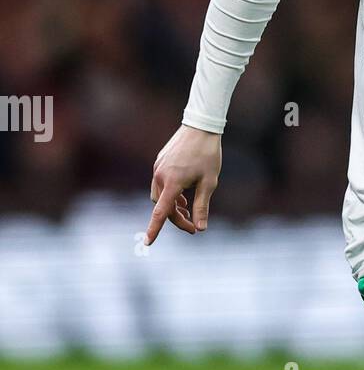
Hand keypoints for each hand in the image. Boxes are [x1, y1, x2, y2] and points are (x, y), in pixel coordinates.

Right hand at [146, 125, 221, 244]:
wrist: (200, 126)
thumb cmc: (208, 155)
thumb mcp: (209, 183)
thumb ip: (202, 207)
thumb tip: (200, 228)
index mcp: (172, 182)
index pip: (161, 212)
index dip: (154, 229)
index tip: (148, 243)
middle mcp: (160, 176)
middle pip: (163, 206)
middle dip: (176, 218)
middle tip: (192, 226)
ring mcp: (158, 168)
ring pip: (160, 196)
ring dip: (172, 206)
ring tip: (187, 210)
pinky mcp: (159, 162)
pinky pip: (160, 184)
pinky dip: (169, 194)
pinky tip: (183, 196)